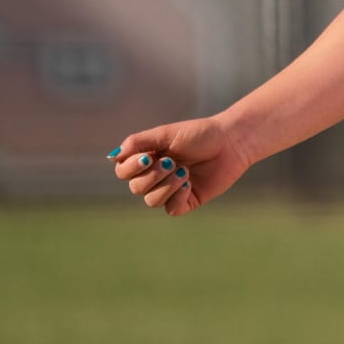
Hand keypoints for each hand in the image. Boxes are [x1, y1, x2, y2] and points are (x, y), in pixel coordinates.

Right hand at [110, 115, 253, 217]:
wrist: (231, 142)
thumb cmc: (199, 134)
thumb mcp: (166, 134)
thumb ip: (138, 142)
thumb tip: (112, 156)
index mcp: (148, 158)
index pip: (123, 171)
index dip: (130, 168)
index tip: (147, 157)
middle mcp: (156, 176)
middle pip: (135, 187)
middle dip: (151, 176)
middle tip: (171, 162)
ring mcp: (171, 190)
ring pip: (151, 200)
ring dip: (166, 186)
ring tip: (184, 171)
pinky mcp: (187, 201)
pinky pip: (171, 209)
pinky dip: (177, 196)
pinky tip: (189, 183)